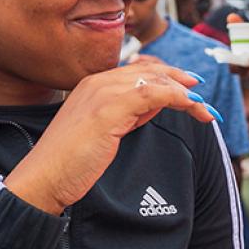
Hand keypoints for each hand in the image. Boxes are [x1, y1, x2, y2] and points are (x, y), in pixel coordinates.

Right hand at [4, 62, 212, 213]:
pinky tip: (191, 107)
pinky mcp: (108, 109)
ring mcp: (102, 93)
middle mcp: (98, 82)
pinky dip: (177, 98)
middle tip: (202, 94)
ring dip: (184, 94)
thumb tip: (156, 105)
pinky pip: (153, 93)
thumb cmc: (71, 162)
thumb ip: (128, 114)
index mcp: (93, 85)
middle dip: (180, 81)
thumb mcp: (105, 131)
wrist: (44, 177)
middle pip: (150, 71)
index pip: (138, 70)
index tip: (189, 87)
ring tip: (204, 109)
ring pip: (155, 80)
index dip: (167, 77)